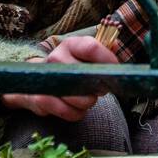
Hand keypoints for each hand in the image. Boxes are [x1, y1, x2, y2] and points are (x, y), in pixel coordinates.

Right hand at [0, 35, 116, 121]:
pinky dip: (76, 113)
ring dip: (87, 102)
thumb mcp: (88, 54)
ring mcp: (46, 78)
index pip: (91, 47)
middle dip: (98, 86)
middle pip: (83, 75)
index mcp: (71, 44)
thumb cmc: (73, 67)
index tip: (115, 71)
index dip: (107, 61)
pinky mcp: (40, 98)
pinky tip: (78, 109)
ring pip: (76, 96)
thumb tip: (117, 45)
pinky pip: (66, 111)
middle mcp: (56, 57)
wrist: (43, 80)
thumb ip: (106, 49)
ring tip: (89, 99)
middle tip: (101, 89)